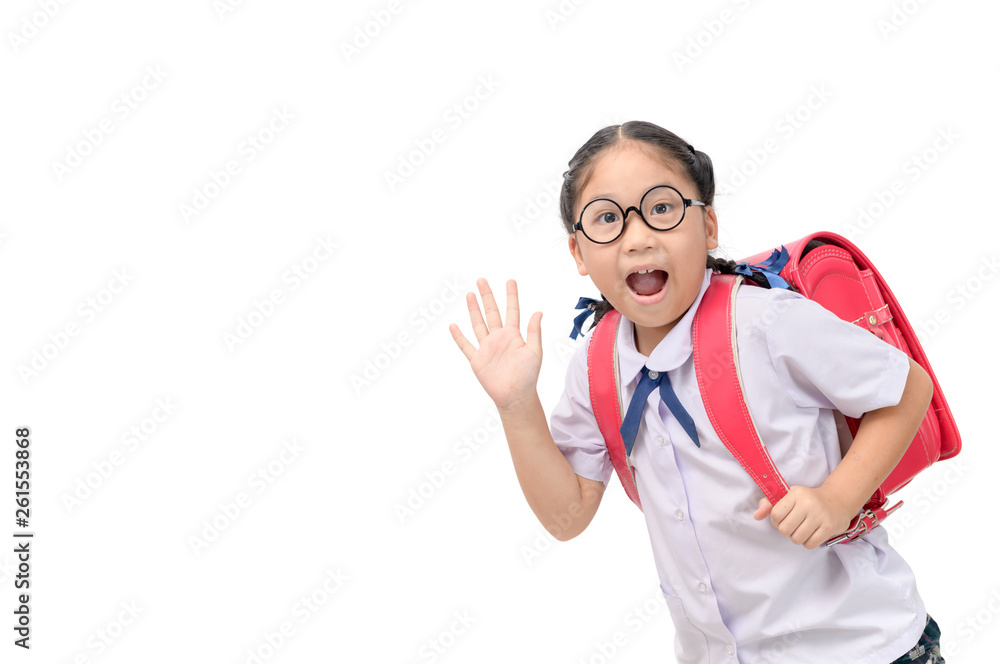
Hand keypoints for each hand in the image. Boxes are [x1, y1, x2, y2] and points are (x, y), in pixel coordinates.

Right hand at [449, 278, 542, 411]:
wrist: (516, 396)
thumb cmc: (528, 376)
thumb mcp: (535, 352)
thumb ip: (534, 332)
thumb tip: (538, 312)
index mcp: (514, 335)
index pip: (512, 310)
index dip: (511, 295)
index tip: (510, 281)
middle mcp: (499, 338)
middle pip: (491, 312)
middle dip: (487, 296)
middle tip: (481, 280)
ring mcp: (487, 348)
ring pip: (478, 324)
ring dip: (473, 310)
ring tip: (470, 294)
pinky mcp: (477, 359)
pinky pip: (466, 346)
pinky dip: (459, 336)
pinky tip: (453, 326)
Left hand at [752, 485, 855, 548]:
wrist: (837, 500)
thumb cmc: (807, 500)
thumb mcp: (788, 497)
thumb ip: (768, 504)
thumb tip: (756, 516)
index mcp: (795, 493)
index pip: (775, 514)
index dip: (775, 522)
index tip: (781, 520)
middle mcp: (808, 503)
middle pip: (785, 529)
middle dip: (786, 531)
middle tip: (792, 526)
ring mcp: (820, 515)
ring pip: (797, 539)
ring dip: (796, 538)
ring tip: (801, 530)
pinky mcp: (829, 527)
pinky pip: (810, 544)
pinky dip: (807, 543)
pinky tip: (811, 534)